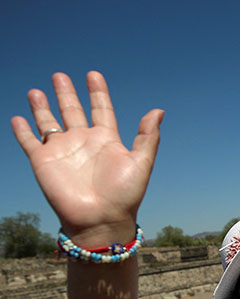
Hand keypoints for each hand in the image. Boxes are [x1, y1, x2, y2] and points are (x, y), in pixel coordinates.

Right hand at [10, 71, 163, 247]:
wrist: (101, 220)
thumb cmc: (124, 195)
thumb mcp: (141, 163)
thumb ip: (148, 137)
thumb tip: (159, 110)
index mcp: (106, 140)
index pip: (101, 109)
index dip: (98, 93)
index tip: (93, 75)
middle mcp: (83, 142)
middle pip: (72, 111)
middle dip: (66, 93)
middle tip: (60, 75)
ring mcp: (62, 151)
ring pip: (49, 122)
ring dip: (42, 107)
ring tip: (37, 90)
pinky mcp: (43, 161)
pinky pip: (29, 141)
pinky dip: (22, 130)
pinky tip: (18, 117)